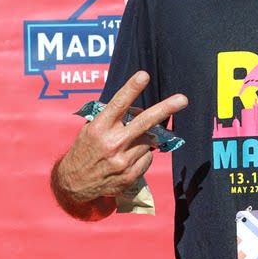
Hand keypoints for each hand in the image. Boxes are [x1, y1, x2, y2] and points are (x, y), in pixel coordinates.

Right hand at [52, 72, 187, 214]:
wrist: (74, 183)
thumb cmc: (85, 150)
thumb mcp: (90, 129)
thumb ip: (112, 119)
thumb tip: (139, 111)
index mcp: (99, 128)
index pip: (118, 104)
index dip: (131, 88)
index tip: (144, 75)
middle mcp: (112, 143)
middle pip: (144, 122)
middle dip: (165, 109)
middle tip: (183, 99)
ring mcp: (122, 161)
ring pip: (149, 141)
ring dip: (145, 138)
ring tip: (128, 144)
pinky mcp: (130, 175)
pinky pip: (148, 158)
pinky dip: (143, 155)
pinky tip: (128, 158)